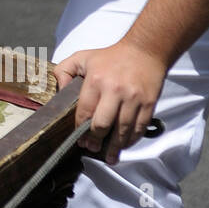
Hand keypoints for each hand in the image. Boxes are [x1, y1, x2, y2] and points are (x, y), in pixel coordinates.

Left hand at [55, 39, 167, 163]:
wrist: (145, 51)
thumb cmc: (111, 57)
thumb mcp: (81, 58)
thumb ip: (63, 72)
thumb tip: (60, 91)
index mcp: (96, 80)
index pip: (85, 112)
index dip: (80, 129)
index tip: (79, 139)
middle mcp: (115, 91)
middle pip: (103, 124)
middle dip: (95, 141)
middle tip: (92, 148)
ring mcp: (133, 99)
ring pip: (122, 130)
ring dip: (115, 147)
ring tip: (109, 156)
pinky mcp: (149, 104)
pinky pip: (139, 128)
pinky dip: (131, 140)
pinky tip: (124, 145)